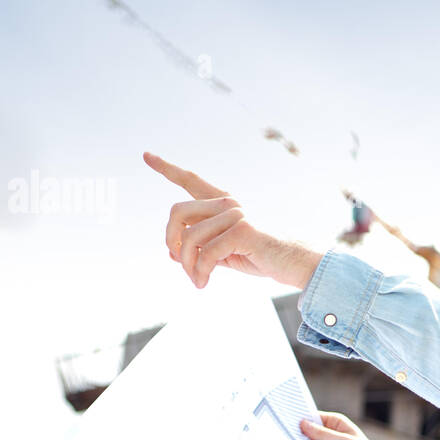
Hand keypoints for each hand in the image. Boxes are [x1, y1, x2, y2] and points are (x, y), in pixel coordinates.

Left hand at [144, 151, 321, 287]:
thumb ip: (200, 249)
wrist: (292, 263)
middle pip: (177, 212)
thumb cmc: (260, 257)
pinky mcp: (242, 230)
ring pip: (189, 238)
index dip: (167, 168)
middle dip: (170, 239)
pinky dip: (200, 272)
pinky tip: (203, 283)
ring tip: (197, 280)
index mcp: (222, 203)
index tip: (147, 155)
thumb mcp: (223, 253)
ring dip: (187, 265)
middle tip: (178, 262)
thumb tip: (171, 253)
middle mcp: (227, 203)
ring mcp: (235, 215)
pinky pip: (206, 254)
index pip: (191, 180)